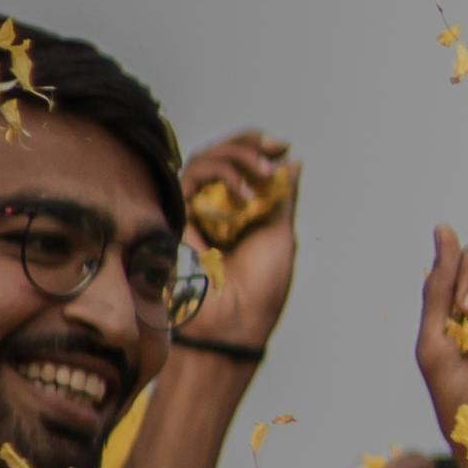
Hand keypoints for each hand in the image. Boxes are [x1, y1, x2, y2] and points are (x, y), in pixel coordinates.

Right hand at [173, 132, 299, 361]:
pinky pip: (190, 178)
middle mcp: (211, 209)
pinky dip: (221, 174)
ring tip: (263, 174)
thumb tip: (292, 164)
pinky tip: (244, 195)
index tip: (280, 146)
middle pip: (218, 155)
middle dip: (246, 144)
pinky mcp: (175, 217)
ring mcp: (191, 212)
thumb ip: (280, 197)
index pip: (238, 166)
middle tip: (272, 147)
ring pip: (203, 160)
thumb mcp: (280, 234)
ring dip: (237, 157)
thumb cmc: (260, 289)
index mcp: (236, 213)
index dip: (255, 148)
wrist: (235, 323)